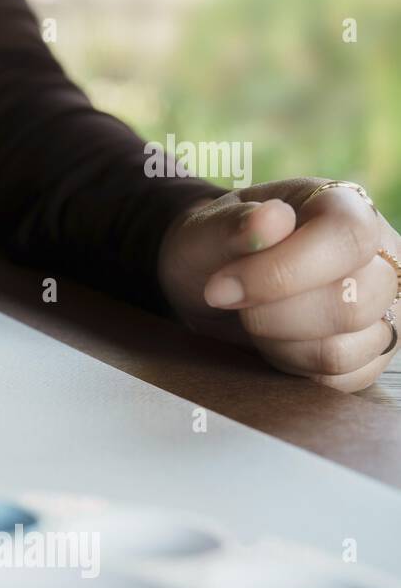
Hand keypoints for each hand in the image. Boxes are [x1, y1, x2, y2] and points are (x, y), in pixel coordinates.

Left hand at [159, 178, 400, 391]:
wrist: (210, 279)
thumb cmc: (215, 247)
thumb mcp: (205, 229)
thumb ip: (233, 224)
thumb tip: (272, 218)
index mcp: (347, 207)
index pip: (347, 238)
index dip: (282, 271)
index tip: (220, 286)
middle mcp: (381, 257)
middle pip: (351, 305)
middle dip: (271, 315)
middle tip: (233, 301)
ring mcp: (384, 307)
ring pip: (344, 351)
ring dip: (278, 343)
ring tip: (253, 317)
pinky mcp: (373, 351)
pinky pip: (341, 379)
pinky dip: (293, 368)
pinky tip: (272, 340)